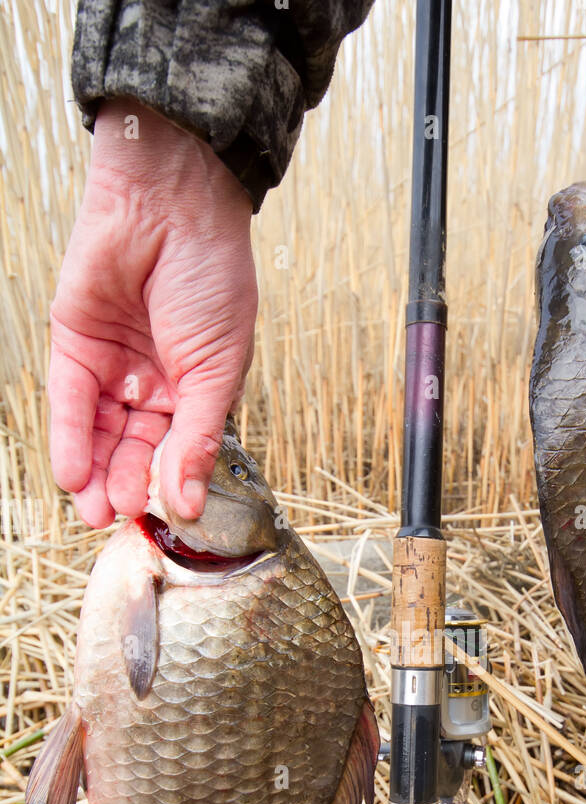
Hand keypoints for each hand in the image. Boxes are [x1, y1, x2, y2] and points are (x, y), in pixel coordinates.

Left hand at [49, 100, 256, 526]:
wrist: (173, 204)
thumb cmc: (213, 278)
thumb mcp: (217, 373)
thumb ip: (196, 439)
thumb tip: (191, 502)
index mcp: (195, 389)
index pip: (176, 451)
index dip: (167, 485)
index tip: (162, 519)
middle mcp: (152, 382)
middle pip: (133, 449)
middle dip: (124, 486)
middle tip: (119, 518)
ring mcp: (112, 364)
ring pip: (99, 433)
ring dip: (94, 473)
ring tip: (94, 511)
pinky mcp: (74, 343)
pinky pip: (70, 402)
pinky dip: (71, 439)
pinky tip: (74, 475)